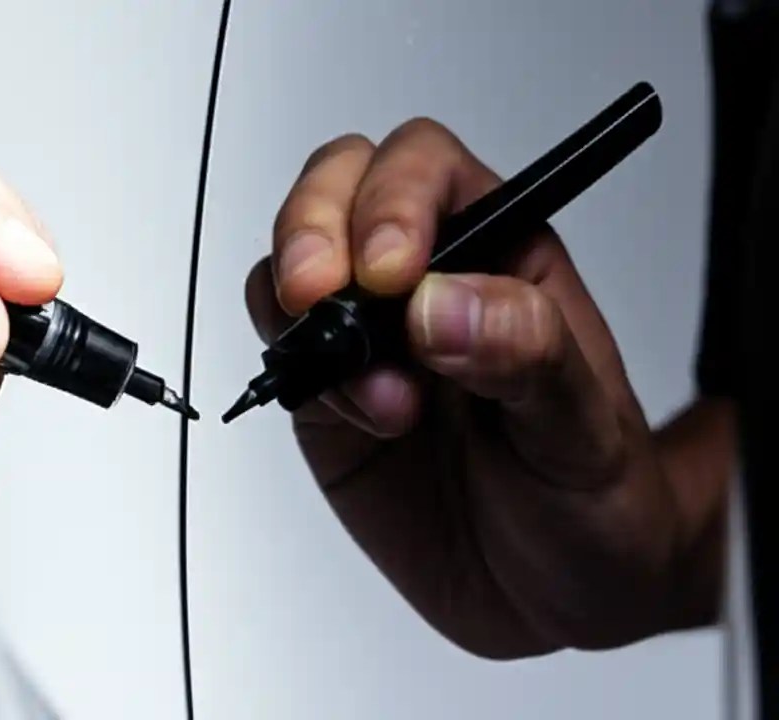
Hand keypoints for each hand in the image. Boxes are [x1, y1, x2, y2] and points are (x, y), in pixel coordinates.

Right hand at [247, 119, 707, 658]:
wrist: (556, 593)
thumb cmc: (593, 496)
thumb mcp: (587, 429)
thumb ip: (524, 354)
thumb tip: (441, 303)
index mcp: (502, 253)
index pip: (427, 172)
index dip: (393, 199)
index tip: (389, 270)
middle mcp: (424, 279)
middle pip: (338, 189)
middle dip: (312, 229)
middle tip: (318, 294)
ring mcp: (366, 335)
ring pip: (290, 264)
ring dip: (302, 314)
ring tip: (374, 396)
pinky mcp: (325, 395)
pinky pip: (281, 353)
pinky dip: (294, 373)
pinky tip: (360, 418)